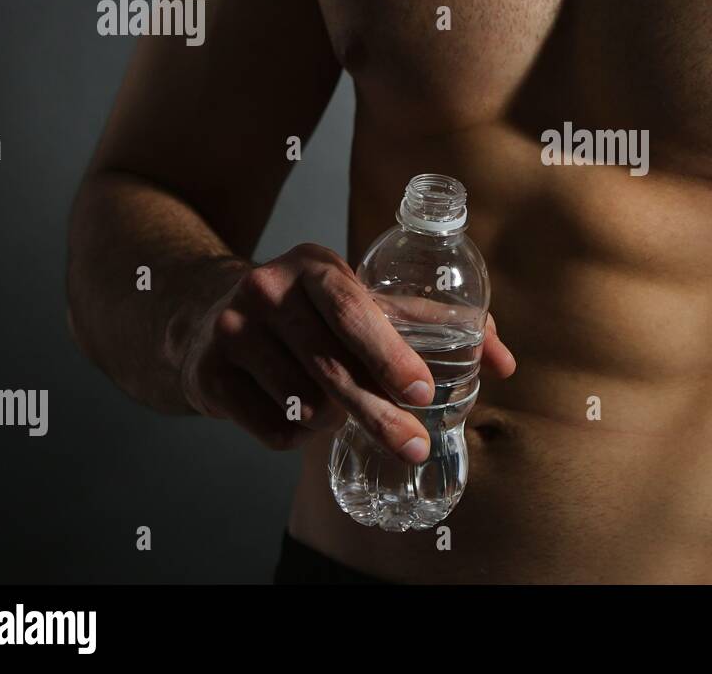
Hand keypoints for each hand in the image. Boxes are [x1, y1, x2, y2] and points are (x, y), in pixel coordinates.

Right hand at [174, 243, 515, 457]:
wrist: (208, 316)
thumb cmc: (310, 313)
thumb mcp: (362, 302)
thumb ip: (432, 326)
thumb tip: (504, 362)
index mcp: (315, 265)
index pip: (355, 309)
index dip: (390, 353)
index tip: (424, 393)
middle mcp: (268, 289)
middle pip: (332, 365)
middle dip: (379, 413)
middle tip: (415, 446)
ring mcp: (232, 330)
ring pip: (305, 402)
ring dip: (333, 419)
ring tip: (335, 406)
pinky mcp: (207, 373)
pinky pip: (272, 427)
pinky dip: (298, 435)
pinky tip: (297, 413)